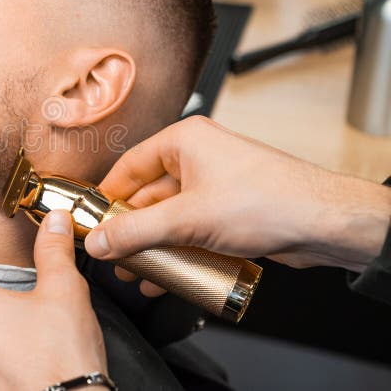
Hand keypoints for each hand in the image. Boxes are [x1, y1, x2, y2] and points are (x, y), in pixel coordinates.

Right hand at [85, 116, 390, 296]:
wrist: (323, 222)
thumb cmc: (269, 200)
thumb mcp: (187, 219)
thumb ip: (136, 231)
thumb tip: (99, 241)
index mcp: (184, 141)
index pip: (129, 166)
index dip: (107, 197)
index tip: (92, 222)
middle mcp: (198, 158)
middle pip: (148, 195)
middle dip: (131, 230)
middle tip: (115, 255)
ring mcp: (215, 185)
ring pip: (170, 216)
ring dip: (153, 245)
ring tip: (137, 271)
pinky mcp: (228, 210)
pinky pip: (191, 229)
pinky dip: (177, 250)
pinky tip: (166, 276)